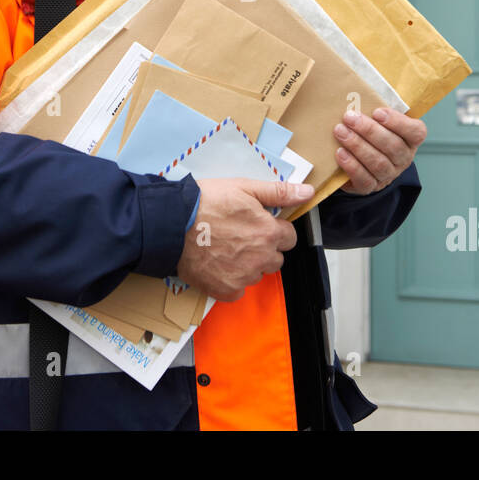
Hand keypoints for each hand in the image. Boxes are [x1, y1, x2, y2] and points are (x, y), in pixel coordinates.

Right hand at [176, 178, 312, 301]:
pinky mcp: (226, 291)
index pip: (289, 238)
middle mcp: (261, 258)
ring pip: (256, 273)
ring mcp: (244, 277)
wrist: (172, 224)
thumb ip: (279, 192)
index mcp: (269, 233)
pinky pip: (238, 290)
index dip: (273, 229)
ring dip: (247, 264)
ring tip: (224, 248)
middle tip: (238, 236)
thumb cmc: (206, 203)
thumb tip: (307, 193)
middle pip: (275, 258)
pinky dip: (230, 280)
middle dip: (262, 249)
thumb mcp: (245, 188)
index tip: (257, 225)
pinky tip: (217, 264)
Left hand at [333, 107, 426, 195]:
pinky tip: (340, 153)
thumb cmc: (369, 133)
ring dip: (358, 145)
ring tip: (340, 132)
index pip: (416, 132)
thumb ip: (374, 105)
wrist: (358, 163)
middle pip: (393, 146)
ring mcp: (388, 174)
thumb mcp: (376, 119)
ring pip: (378, 162)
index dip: (398, 122)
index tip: (377, 112)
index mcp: (410, 139)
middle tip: (349, 118)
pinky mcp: (371, 187)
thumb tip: (356, 87)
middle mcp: (403, 158)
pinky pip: (364, 179)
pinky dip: (351, 166)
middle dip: (369, 131)